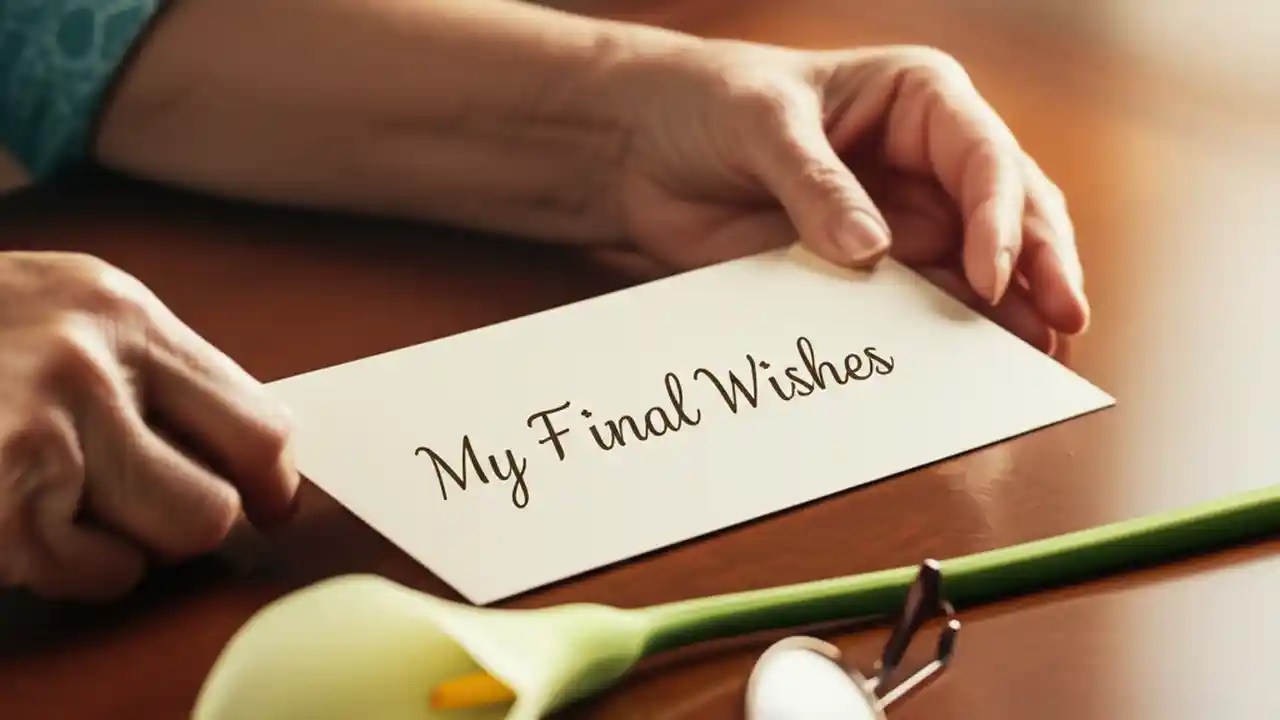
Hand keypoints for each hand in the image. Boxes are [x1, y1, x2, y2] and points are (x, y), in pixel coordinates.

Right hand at [0, 253, 296, 599]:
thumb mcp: (60, 311)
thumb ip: (151, 371)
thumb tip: (255, 459)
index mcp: (118, 312)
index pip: (258, 423)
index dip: (272, 482)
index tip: (266, 501)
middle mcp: (85, 367)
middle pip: (218, 506)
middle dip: (189, 523)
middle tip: (139, 505)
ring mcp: (32, 440)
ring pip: (163, 546)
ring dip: (124, 548)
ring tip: (63, 506)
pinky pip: (88, 574)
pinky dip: (65, 569)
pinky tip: (17, 523)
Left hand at [620, 43, 1086, 351]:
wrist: (644, 149)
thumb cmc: (711, 104)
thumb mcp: (761, 124)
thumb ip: (814, 184)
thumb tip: (871, 251)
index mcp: (920, 100)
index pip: (985, 156)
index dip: (1001, 217)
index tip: (992, 277)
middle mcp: (929, 163)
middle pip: (1010, 216)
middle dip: (1040, 269)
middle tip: (1063, 328)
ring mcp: (905, 222)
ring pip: (977, 272)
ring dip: (1008, 317)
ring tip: (1037, 370)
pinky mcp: (869, 275)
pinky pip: (918, 311)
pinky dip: (943, 343)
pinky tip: (966, 378)